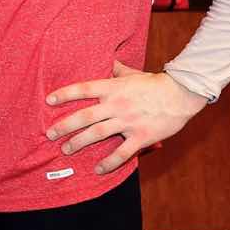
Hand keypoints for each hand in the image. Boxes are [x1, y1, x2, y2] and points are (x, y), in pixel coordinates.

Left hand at [45, 61, 207, 173]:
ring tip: (66, 149)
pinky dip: (109, 162)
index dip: (64, 94)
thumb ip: (115, 69)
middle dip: (64, 125)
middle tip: (49, 133)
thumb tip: (105, 59)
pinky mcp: (141, 137)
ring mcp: (128, 122)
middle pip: (84, 116)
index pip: (83, 89)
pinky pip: (122, 152)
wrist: (181, 95)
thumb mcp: (131, 73)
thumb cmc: (154, 83)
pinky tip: (98, 169)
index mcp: (112, 88)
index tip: (48, 101)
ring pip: (97, 134)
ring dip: (79, 142)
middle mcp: (116, 105)